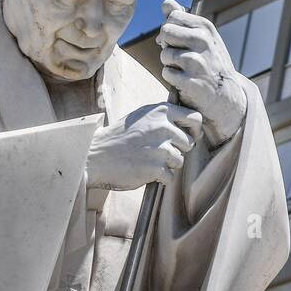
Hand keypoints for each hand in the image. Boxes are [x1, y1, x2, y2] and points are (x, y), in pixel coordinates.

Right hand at [85, 103, 202, 190]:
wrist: (95, 156)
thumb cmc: (118, 137)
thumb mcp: (140, 116)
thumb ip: (163, 117)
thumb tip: (188, 123)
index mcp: (161, 111)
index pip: (195, 118)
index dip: (194, 130)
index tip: (189, 137)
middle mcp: (163, 127)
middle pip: (189, 143)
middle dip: (177, 150)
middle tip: (158, 153)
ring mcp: (160, 148)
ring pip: (179, 161)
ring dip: (167, 165)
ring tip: (146, 161)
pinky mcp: (155, 168)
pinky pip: (170, 177)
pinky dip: (159, 178)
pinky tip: (143, 171)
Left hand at [157, 0, 247, 145]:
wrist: (226, 94)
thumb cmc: (210, 62)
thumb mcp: (203, 37)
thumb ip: (182, 19)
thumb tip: (166, 3)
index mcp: (205, 28)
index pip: (172, 16)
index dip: (170, 29)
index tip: (178, 40)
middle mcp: (203, 41)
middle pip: (165, 32)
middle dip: (167, 44)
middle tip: (180, 55)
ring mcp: (197, 62)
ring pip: (165, 54)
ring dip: (170, 63)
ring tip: (184, 69)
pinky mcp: (191, 81)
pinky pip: (166, 72)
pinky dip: (172, 78)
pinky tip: (184, 80)